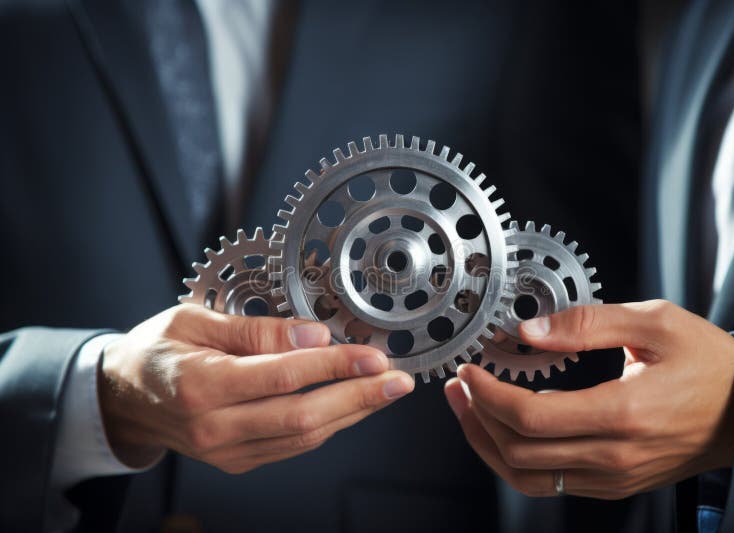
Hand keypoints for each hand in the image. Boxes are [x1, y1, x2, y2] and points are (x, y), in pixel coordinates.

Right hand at [99, 304, 413, 472]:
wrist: (126, 397)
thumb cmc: (158, 349)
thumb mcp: (195, 319)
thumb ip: (256, 330)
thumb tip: (313, 334)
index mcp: (199, 385)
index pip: (281, 377)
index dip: (333, 366)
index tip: (370, 354)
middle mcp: (214, 427)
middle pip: (301, 417)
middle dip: (357, 397)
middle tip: (397, 379)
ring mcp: (226, 450)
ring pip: (303, 438)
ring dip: (352, 413)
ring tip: (386, 391)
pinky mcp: (238, 460)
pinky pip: (292, 446)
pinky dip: (329, 426)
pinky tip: (353, 406)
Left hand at [444, 299, 733, 498]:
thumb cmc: (708, 364)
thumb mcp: (653, 322)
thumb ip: (586, 322)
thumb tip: (529, 330)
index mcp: (622, 413)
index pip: (530, 417)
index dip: (487, 395)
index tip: (470, 370)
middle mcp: (613, 455)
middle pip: (518, 450)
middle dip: (476, 417)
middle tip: (460, 385)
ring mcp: (612, 476)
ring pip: (527, 477)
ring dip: (487, 444)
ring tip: (468, 410)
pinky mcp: (613, 483)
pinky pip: (549, 483)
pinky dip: (515, 459)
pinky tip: (505, 429)